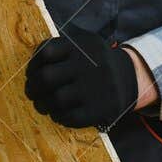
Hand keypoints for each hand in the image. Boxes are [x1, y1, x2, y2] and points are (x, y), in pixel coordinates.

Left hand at [24, 27, 139, 129]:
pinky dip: (59, 117)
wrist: (129, 76)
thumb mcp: (83, 44)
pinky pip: (69, 117)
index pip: (45, 52)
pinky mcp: (99, 109)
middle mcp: (86, 65)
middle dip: (33, 88)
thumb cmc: (95, 61)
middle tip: (32, 93)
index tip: (31, 73)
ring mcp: (93, 88)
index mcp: (80, 46)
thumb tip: (32, 66)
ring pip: (55, 100)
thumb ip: (59, 49)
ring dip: (43, 105)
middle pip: (46, 77)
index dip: (33, 64)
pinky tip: (59, 113)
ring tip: (43, 105)